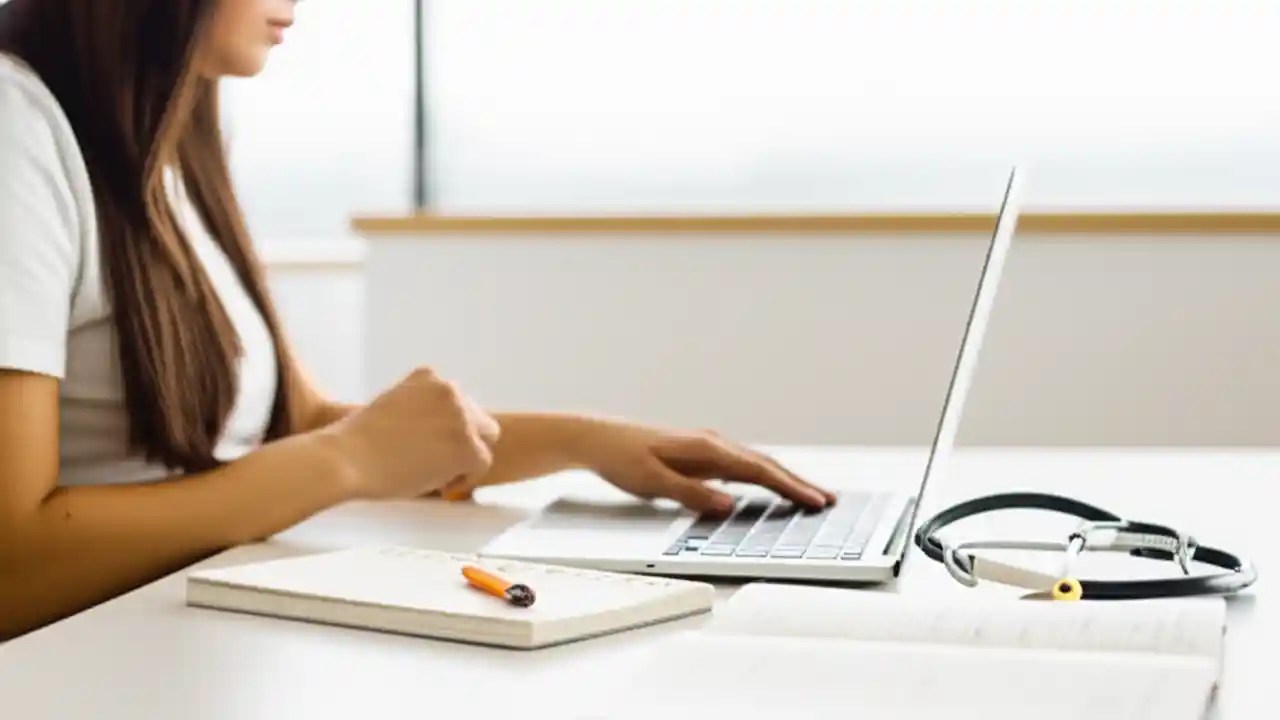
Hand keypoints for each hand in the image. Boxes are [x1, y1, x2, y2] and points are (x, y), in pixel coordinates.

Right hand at [320, 368, 500, 498]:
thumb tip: (438, 434)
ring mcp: (461, 417)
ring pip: (483, 440)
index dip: (446, 428)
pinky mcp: (467, 445)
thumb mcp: (391, 405)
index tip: (428, 446)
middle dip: (462, 440)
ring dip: (464, 458)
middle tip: (438, 463)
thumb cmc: (357, 442)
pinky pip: (482, 464)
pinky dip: (466, 478)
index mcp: (429, 376)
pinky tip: (440, 484)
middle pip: (476, 419)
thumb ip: (419, 410)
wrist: (346, 458)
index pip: (455, 402)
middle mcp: (449, 390)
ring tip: (435, 474)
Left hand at [578, 421, 835, 513]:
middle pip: (765, 465)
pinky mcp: (699, 454)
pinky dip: (763, 476)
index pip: (759, 471)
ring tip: (808, 495)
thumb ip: (691, 494)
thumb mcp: (653, 483)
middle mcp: (712, 443)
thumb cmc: (622, 458)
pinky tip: (769, 486)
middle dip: (797, 483)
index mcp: (706, 448)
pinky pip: (741, 466)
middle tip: (826, 501)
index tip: (815, 500)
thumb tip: (728, 504)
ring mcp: (707, 447)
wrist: (597, 438)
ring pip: (755, 464)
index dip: (790, 487)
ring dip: (783, 479)